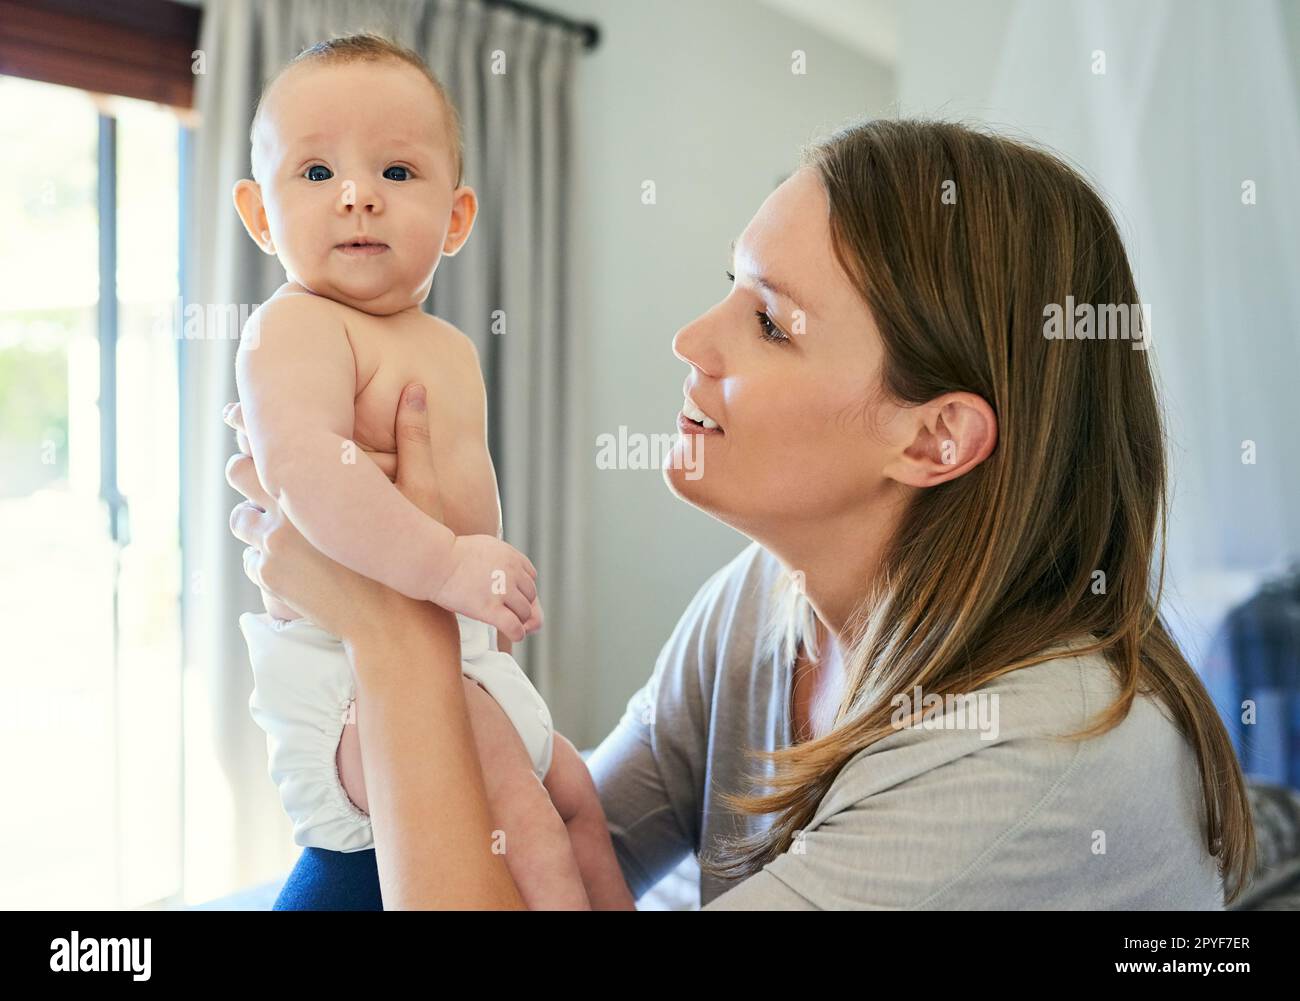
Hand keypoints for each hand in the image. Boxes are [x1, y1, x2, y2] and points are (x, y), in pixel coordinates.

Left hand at [225, 383, 451, 646]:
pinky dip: (265, 554)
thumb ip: (413, 437)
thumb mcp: (425, 492)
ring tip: (280, 516)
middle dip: (248, 467)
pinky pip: (252, 558)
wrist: (400, 634)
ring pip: (240, 519)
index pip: (258, 438)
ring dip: (255, 515)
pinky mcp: (271, 581)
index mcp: (315, 483)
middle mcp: (284, 512)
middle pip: (237, 471)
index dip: (248, 423)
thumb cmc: (419, 558)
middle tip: (261, 464)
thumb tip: (415, 387)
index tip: (242, 413)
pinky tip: (291, 556)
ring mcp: (272, 549)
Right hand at [429, 535, 543, 643]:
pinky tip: (515, 635)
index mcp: (511, 556)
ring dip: (518, 619)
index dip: (521, 588)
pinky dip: (517, 633)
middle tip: (506, 610)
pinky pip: (514, 627)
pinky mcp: (490, 609)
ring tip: (506, 621)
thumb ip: (502, 558)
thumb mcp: (485, 547)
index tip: (511, 595)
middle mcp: (511, 572)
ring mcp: (502, 591)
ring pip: (524, 612)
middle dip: (520, 604)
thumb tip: (510, 578)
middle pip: (530, 595)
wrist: (435, 562)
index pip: (531, 577)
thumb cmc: (452, 556)